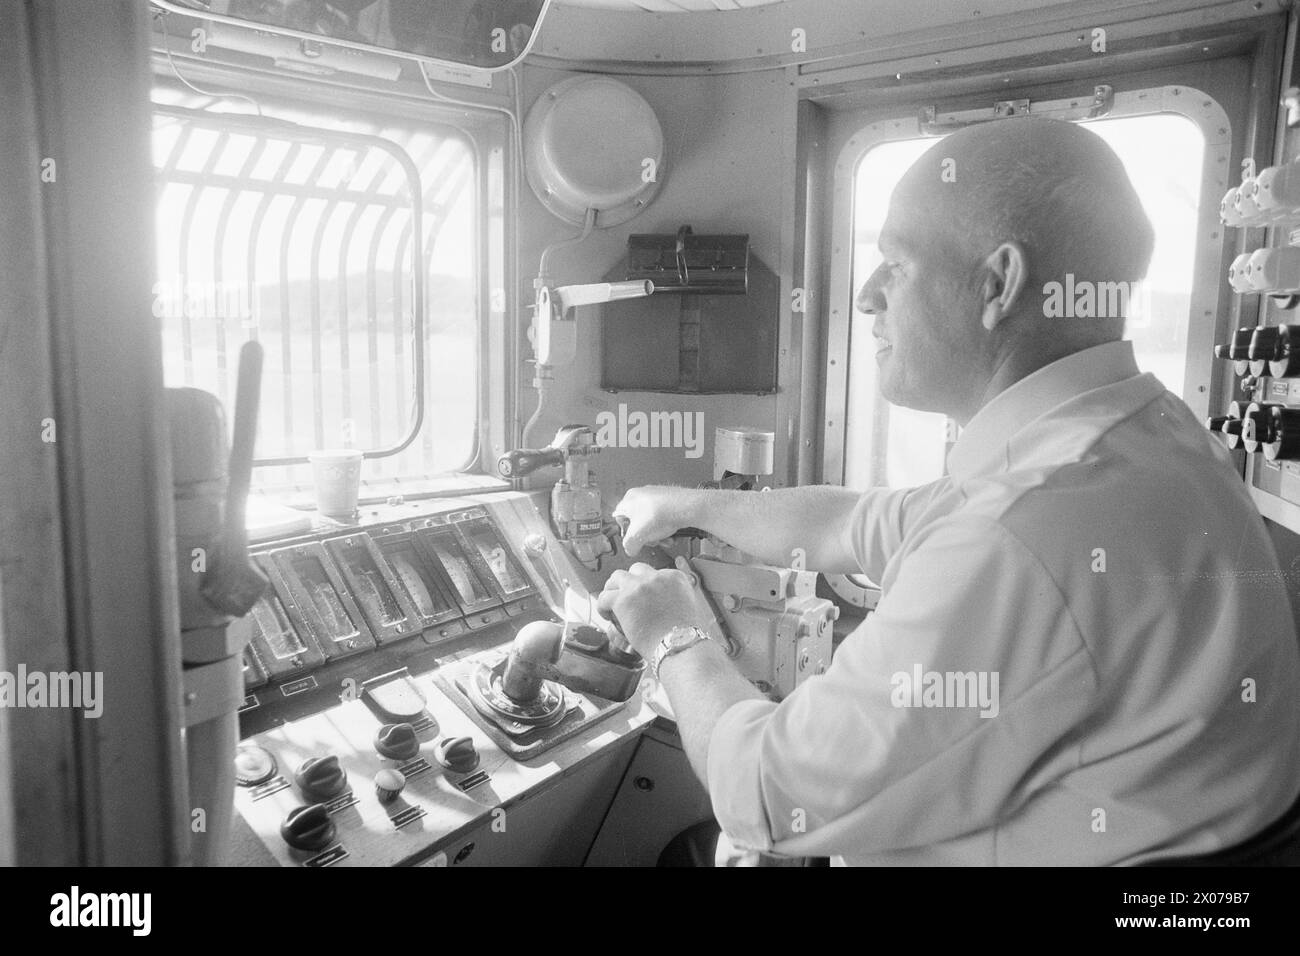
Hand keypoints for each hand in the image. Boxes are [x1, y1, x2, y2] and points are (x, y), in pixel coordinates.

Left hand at [597, 557, 714, 657]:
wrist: (679, 645)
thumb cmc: (686, 635)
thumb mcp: (691, 607)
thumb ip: (678, 597)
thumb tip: (665, 604)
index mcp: (675, 577)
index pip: (654, 573)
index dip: (646, 585)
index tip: (643, 597)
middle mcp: (656, 577)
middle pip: (636, 569)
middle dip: (629, 581)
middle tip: (625, 595)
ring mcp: (638, 586)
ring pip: (617, 577)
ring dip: (613, 588)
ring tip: (611, 602)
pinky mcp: (623, 600)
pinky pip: (605, 596)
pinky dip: (603, 606)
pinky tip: (606, 615)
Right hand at [613, 486, 689, 556]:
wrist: (686, 507)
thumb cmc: (660, 515)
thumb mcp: (636, 537)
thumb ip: (629, 546)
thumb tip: (630, 549)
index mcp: (628, 500)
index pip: (619, 519)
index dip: (626, 532)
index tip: (634, 540)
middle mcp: (640, 495)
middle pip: (637, 522)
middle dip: (646, 536)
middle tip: (653, 541)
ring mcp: (655, 495)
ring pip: (652, 521)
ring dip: (658, 534)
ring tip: (666, 539)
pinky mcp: (669, 498)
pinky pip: (663, 516)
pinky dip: (667, 526)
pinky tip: (673, 534)